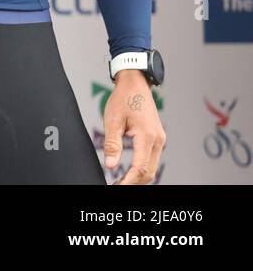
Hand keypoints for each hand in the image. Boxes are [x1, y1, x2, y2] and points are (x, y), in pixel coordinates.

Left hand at [103, 70, 165, 184]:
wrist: (136, 83)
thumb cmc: (124, 98)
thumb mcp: (113, 120)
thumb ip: (112, 144)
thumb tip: (110, 165)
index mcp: (147, 136)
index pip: (139, 168)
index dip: (128, 181)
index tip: (116, 186)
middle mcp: (158, 140)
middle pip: (148, 171)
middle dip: (133, 182)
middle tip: (116, 186)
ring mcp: (159, 139)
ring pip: (151, 167)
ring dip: (137, 177)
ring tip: (120, 181)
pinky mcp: (157, 138)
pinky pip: (151, 159)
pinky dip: (141, 168)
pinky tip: (129, 171)